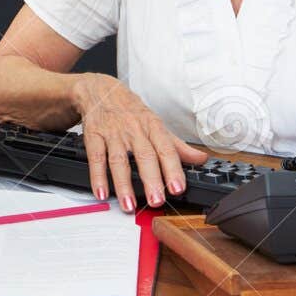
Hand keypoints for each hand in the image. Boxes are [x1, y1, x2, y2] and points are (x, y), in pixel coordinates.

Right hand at [73, 73, 208, 211]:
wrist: (100, 90)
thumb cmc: (131, 111)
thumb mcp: (156, 124)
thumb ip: (177, 145)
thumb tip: (201, 159)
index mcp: (153, 126)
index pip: (166, 149)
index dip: (173, 169)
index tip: (178, 188)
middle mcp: (134, 130)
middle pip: (144, 156)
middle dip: (151, 180)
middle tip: (156, 201)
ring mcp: (113, 133)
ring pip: (119, 160)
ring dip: (123, 185)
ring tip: (128, 205)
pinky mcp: (94, 136)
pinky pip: (96, 158)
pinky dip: (97, 176)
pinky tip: (101, 192)